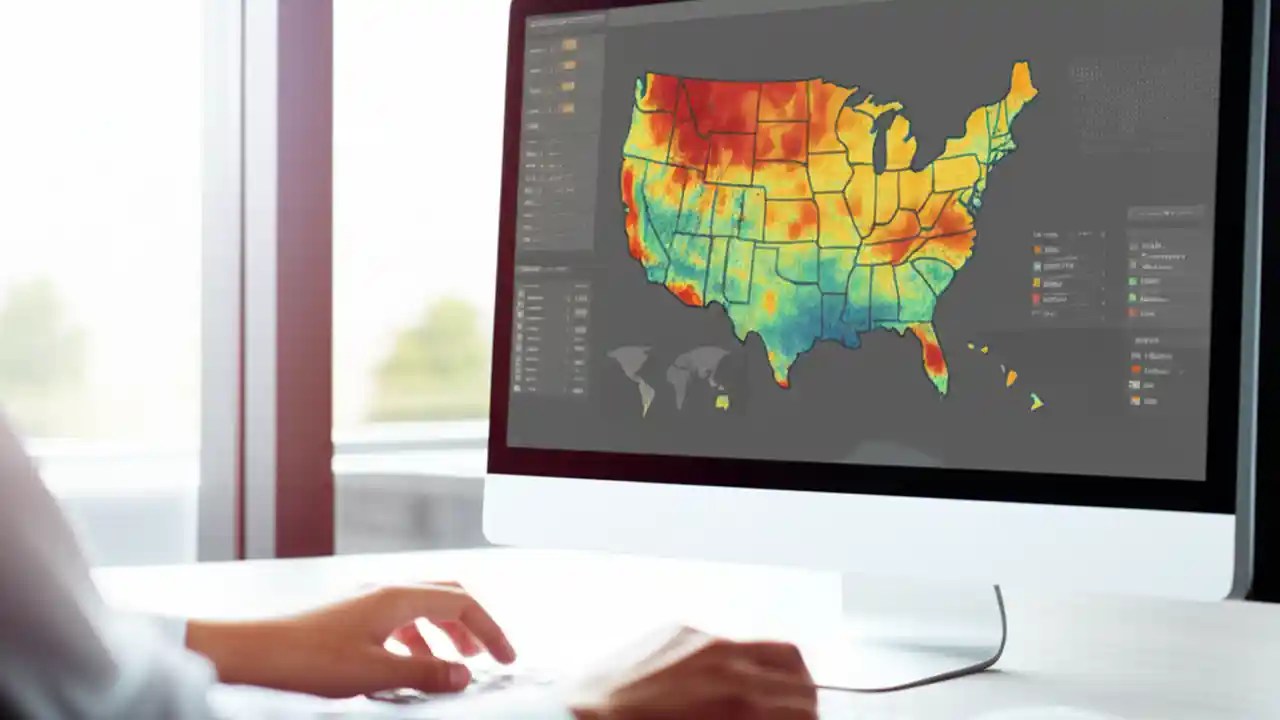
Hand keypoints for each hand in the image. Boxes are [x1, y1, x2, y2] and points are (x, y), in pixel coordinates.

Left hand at [186, 582, 515, 697]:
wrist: (254, 654)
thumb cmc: (308, 659)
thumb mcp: (375, 673)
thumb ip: (424, 674)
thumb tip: (464, 676)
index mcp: (397, 597)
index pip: (461, 602)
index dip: (490, 630)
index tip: (506, 658)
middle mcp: (384, 591)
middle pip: (446, 596)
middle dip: (473, 625)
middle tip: (489, 656)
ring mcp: (367, 602)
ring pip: (422, 608)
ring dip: (446, 634)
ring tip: (455, 665)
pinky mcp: (351, 617)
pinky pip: (399, 621)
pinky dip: (419, 641)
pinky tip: (413, 666)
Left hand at [569, 626, 817, 719]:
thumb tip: (775, 718)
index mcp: (741, 699)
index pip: (803, 704)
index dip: (807, 718)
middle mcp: (726, 660)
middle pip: (795, 667)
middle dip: (801, 693)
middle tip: (795, 713)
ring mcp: (700, 639)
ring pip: (761, 647)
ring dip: (772, 673)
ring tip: (762, 698)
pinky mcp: (673, 630)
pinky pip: (718, 640)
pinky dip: (728, 662)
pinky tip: (710, 685)